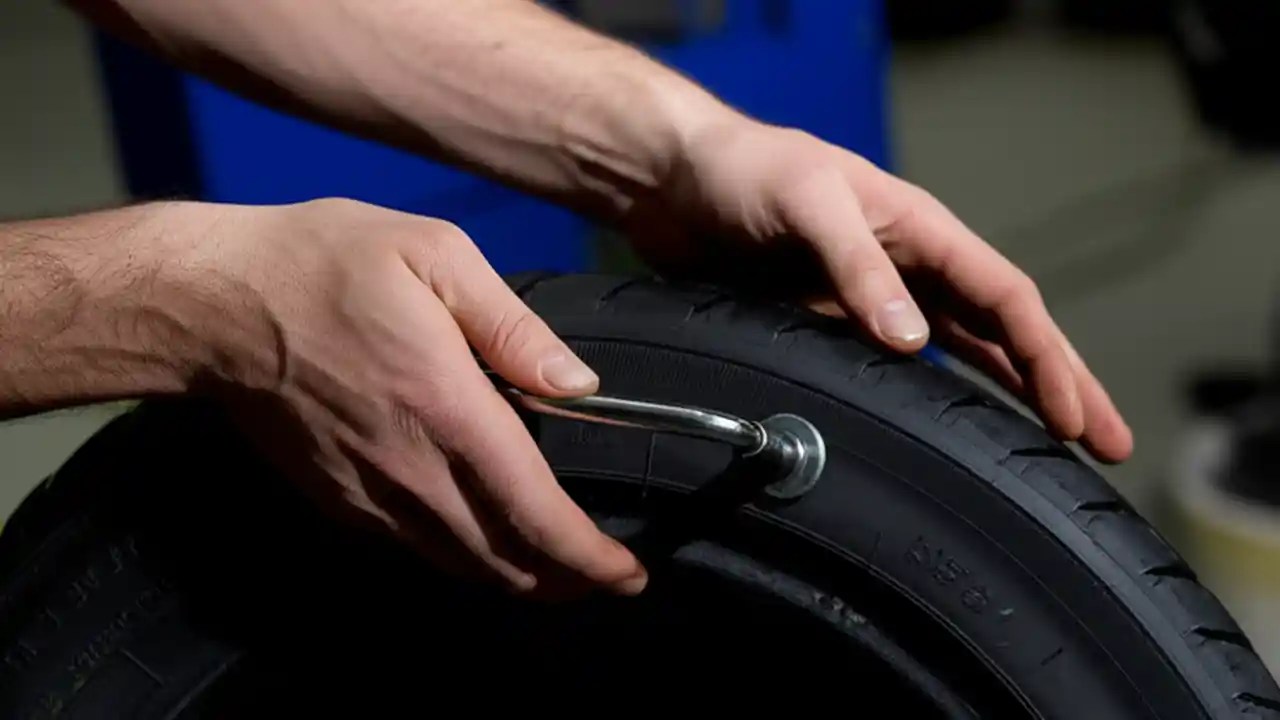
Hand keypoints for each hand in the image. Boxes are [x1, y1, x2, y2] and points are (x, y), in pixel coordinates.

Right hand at [184, 198, 645, 596]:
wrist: (210, 305)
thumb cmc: (322, 264)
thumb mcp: (433, 255)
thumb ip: (513, 327)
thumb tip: (577, 384)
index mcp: (448, 408)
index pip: (535, 513)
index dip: (589, 558)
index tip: (629, 574)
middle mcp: (412, 468)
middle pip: (506, 561)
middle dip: (567, 581)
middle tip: (608, 576)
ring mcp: (370, 494)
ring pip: (461, 568)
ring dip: (520, 580)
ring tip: (562, 570)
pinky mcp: (338, 500)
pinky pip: (415, 551)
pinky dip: (465, 561)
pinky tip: (485, 543)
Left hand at [625, 120, 1131, 463]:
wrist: (675, 182)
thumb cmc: (743, 171)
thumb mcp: (807, 204)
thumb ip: (857, 268)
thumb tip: (911, 339)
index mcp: (920, 230)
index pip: (1007, 298)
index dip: (1047, 358)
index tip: (1076, 416)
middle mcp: (910, 267)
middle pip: (1006, 331)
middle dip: (1061, 384)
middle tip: (1109, 443)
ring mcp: (877, 299)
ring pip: (967, 353)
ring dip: (1014, 397)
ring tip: (1060, 447)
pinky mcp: (836, 324)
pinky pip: (904, 369)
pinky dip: (942, 398)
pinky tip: (962, 431)